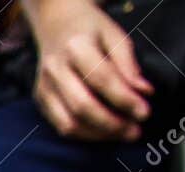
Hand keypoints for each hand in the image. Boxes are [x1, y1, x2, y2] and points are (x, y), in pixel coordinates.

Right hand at [29, 0, 152, 138]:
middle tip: (134, 132)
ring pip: (69, 123)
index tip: (145, 113)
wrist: (56, 23)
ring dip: (98, 134)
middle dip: (112, 124)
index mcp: (76, 46)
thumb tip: (144, 92)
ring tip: (122, 134)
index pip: (102, 79)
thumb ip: (128, 64)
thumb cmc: (90, 29)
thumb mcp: (114, 35)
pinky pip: (61, 126)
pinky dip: (84, 135)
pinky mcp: (40, 100)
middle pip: (82, 106)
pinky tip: (103, 132)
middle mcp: (55, 69)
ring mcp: (44, 87)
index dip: (125, 100)